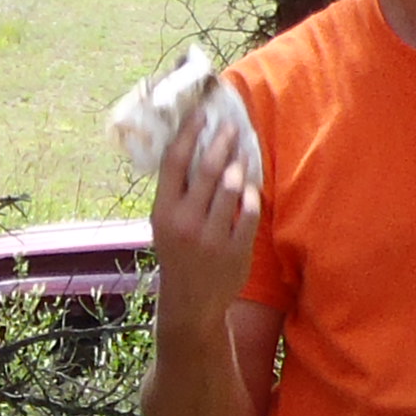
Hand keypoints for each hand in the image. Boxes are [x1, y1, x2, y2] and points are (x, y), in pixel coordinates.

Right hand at [149, 95, 258, 313]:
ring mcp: (210, 237)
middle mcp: (185, 222)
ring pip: (231, 187)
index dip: (189, 133)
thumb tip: (191, 144)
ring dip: (240, 165)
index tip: (201, 113)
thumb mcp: (165, 223)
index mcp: (162, 212)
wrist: (191, 301)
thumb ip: (176, 191)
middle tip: (231, 127)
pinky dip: (252, 195)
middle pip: (208, 170)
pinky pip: (249, 211)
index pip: (175, 162)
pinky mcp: (234, 249)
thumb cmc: (178, 253)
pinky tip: (252, 187)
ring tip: (243, 152)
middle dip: (222, 143)